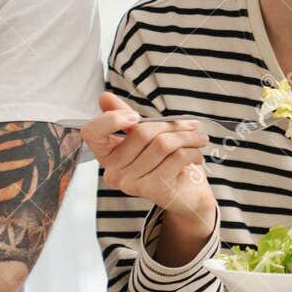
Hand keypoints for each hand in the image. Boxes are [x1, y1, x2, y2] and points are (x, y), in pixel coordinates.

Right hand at [81, 92, 215, 230]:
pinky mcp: (154, 189)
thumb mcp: (144, 135)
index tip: (135, 116)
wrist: (186, 194)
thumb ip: (124, 116)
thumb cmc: (164, 162)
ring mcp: (132, 183)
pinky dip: (193, 151)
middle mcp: (114, 172)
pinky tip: (197, 155)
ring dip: (187, 137)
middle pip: (141, 132)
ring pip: (162, 143)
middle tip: (190, 125)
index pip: (92, 133)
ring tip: (199, 138)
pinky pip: (177, 157)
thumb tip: (104, 97)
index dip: (111, 119)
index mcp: (107, 156)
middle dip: (171, 124)